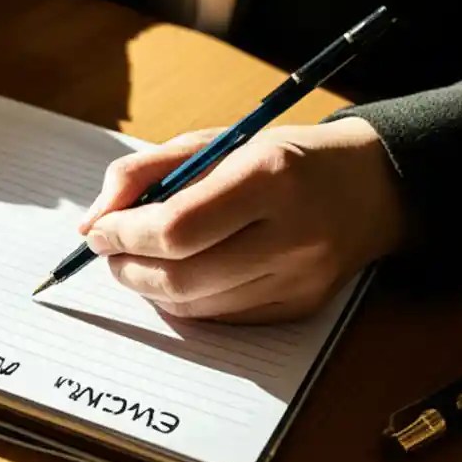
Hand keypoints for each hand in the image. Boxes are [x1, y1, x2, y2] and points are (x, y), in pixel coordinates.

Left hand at [77, 118, 405, 323]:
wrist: (369, 186)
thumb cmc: (280, 157)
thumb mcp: (212, 142)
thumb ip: (142, 173)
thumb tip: (91, 223)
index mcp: (269, 177)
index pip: (177, 227)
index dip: (124, 234)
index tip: (100, 230)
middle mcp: (291, 234)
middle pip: (182, 277)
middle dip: (128, 268)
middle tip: (111, 251)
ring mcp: (300, 279)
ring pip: (195, 306)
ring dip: (150, 287)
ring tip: (141, 260)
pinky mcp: (300, 308)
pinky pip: (220, 319)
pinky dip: (184, 301)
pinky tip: (179, 274)